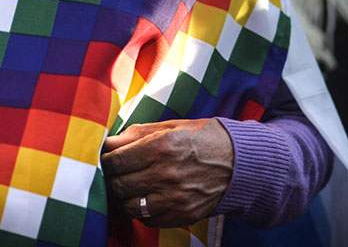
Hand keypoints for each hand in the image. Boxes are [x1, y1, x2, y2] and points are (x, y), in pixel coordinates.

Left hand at [101, 118, 233, 226]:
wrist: (240, 161)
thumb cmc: (202, 138)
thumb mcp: (171, 127)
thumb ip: (137, 134)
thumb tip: (109, 142)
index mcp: (161, 146)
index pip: (115, 161)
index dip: (107, 160)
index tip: (108, 158)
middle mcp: (166, 174)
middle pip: (119, 185)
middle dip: (113, 179)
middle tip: (117, 173)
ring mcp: (175, 198)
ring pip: (130, 206)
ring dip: (126, 197)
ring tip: (131, 187)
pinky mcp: (183, 214)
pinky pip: (149, 220)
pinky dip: (143, 211)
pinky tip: (148, 198)